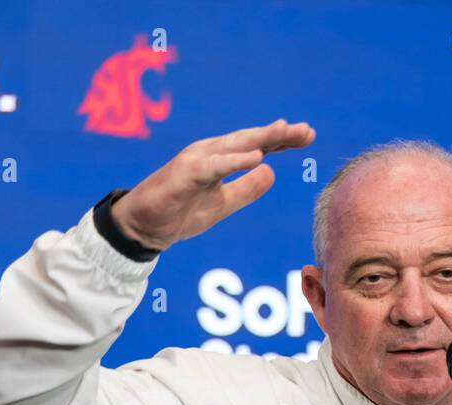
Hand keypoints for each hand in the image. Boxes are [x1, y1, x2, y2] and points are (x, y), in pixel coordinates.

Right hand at [111, 118, 315, 251]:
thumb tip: (271, 173)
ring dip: (261, 138)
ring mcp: (196, 161)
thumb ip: (246, 189)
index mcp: (220, 159)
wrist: (143, 227)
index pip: (256, 145)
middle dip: (279, 134)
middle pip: (250, 139)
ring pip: (234, 146)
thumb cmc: (180, 212)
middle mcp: (210, 153)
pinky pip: (213, 166)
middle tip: (307, 131)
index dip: (282, 140)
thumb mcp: (222, 204)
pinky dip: (234, 160)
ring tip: (286, 132)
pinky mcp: (185, 174)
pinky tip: (256, 157)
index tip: (308, 136)